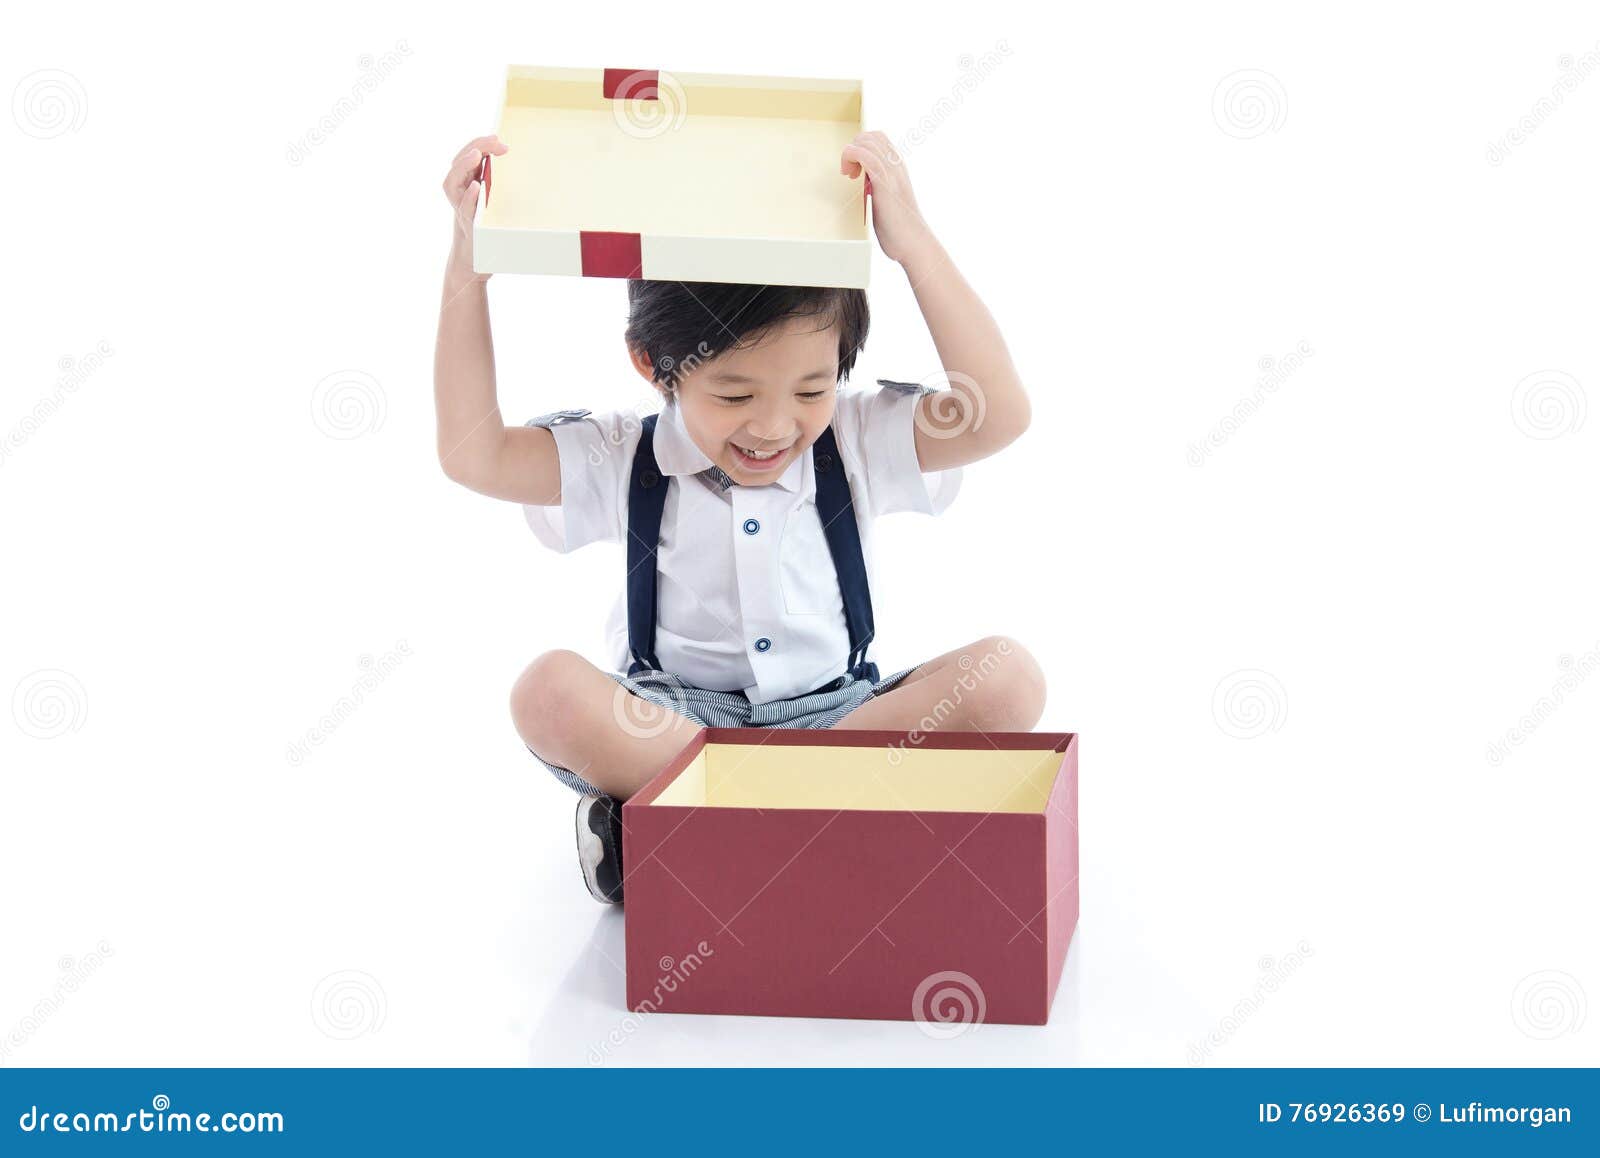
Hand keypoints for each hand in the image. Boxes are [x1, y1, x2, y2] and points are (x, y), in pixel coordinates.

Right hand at [442, 134, 507, 270]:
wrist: (475, 262)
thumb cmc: (489, 231)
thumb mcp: (499, 205)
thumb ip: (505, 189)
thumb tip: (538, 173)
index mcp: (469, 183)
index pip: (470, 155)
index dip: (482, 144)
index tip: (500, 139)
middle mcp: (460, 193)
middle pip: (459, 162)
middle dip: (476, 148)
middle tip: (495, 142)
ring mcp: (461, 209)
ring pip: (452, 182)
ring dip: (464, 166)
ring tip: (477, 155)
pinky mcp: (467, 225)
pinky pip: (463, 210)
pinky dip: (468, 198)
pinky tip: (476, 187)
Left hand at [840, 131, 935, 265]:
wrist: (914, 243)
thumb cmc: (899, 228)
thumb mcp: (887, 200)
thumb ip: (878, 188)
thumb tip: (865, 186)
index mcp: (898, 168)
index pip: (878, 139)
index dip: (861, 149)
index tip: (855, 171)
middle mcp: (896, 165)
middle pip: (870, 136)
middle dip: (853, 149)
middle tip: (850, 174)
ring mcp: (891, 172)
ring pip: (866, 141)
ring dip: (850, 154)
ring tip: (850, 176)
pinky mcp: (884, 182)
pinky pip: (864, 155)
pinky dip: (851, 158)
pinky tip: (851, 176)